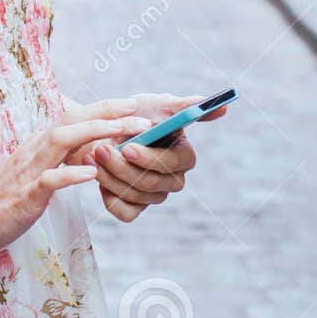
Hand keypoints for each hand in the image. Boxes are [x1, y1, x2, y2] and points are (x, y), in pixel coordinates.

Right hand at [0, 98, 150, 255]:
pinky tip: (91, 172)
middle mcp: (34, 150)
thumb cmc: (5, 197)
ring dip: (95, 133)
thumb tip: (90, 149)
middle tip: (139, 112)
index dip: (102, 109)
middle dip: (107, 113)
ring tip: (124, 131)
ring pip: (62, 141)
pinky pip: (49, 180)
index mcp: (38, 144)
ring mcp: (29, 171)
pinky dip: (70, 174)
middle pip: (72, 121)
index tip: (130, 105)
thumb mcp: (36, 172)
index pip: (73, 118)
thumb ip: (59, 159)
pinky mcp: (25, 195)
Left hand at [70, 92, 230, 222]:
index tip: (127, 147)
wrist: (103, 131)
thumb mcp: (159, 105)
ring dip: (110, 175)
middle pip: (151, 183)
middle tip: (101, 148)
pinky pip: (124, 212)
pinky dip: (108, 195)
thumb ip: (187, 106)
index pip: (173, 164)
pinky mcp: (135, 208)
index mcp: (184, 157)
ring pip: (134, 195)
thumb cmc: (134, 115)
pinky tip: (98, 174)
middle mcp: (172, 180)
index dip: (150, 158)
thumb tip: (222, 108)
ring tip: (94, 155)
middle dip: (122, 166)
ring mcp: (154, 197)